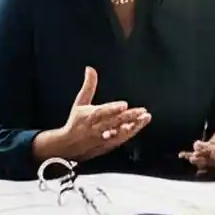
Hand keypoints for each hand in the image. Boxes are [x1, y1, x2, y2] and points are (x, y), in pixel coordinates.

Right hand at [33, 67, 151, 162]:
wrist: (69, 146)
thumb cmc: (76, 122)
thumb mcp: (80, 103)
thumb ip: (88, 86)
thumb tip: (90, 68)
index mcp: (88, 117)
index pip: (101, 113)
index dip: (112, 109)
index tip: (124, 105)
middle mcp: (95, 128)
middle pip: (113, 123)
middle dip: (128, 117)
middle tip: (142, 111)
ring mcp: (102, 138)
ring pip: (119, 133)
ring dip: (133, 126)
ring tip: (144, 118)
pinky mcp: (107, 145)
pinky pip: (120, 140)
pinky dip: (129, 134)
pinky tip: (138, 126)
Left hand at [179, 105, 214, 176]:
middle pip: (214, 155)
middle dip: (206, 153)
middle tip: (198, 147)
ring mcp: (214, 159)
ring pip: (206, 160)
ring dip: (198, 159)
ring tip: (191, 156)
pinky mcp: (206, 160)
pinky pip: (198, 161)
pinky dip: (190, 158)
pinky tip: (182, 155)